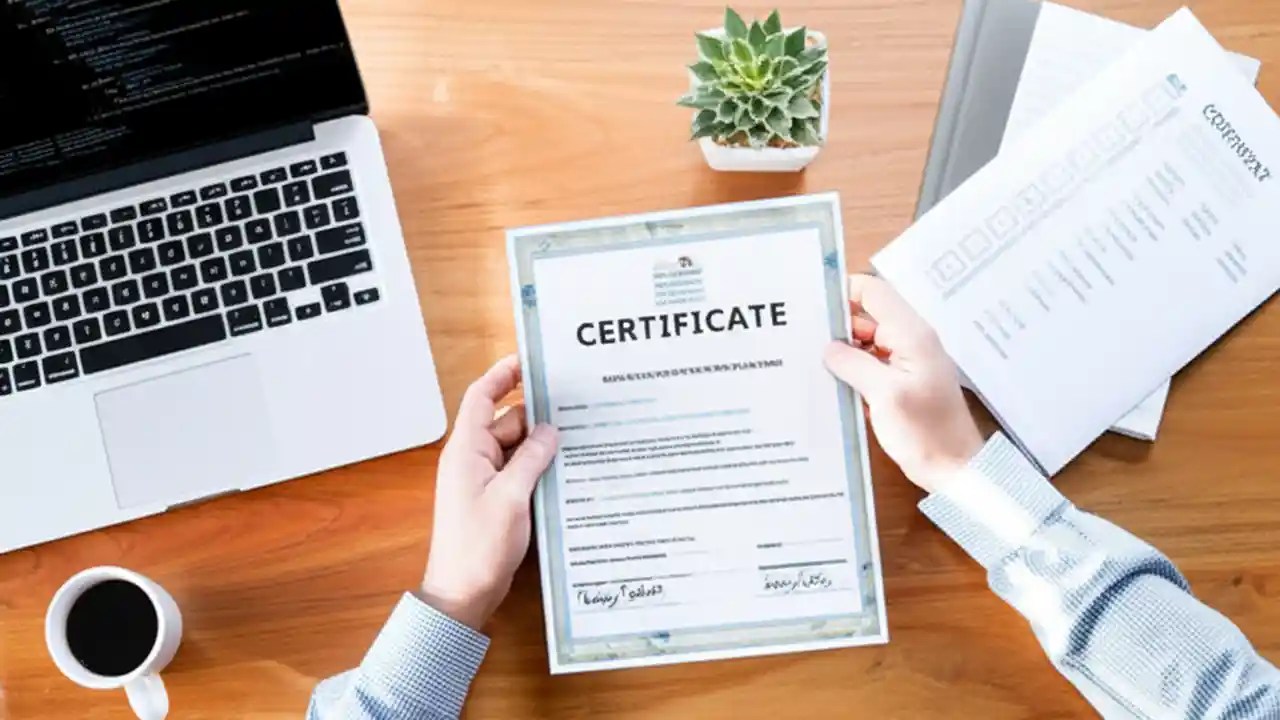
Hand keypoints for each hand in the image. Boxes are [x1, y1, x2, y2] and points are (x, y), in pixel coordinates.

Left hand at [419, 355, 558, 629]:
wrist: (462, 594)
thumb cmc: (478, 548)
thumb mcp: (511, 497)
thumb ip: (532, 459)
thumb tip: (550, 431)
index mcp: (466, 450)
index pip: (482, 396)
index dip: (503, 375)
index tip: (530, 360)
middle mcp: (472, 460)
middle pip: (507, 421)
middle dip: (537, 415)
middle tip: (574, 407)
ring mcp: (484, 480)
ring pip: (517, 448)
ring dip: (541, 446)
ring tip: (578, 440)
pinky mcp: (495, 499)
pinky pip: (519, 471)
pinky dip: (539, 468)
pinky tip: (565, 470)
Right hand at [823, 275, 983, 492]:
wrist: (954, 469)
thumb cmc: (926, 432)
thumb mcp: (884, 395)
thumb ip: (854, 364)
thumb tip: (829, 347)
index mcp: (911, 335)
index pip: (874, 292)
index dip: (843, 292)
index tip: (811, 304)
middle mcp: (910, 341)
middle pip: (867, 316)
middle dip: (836, 324)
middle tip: (801, 337)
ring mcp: (907, 362)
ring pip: (866, 342)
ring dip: (842, 350)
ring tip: (809, 360)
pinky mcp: (902, 383)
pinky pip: (872, 364)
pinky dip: (852, 370)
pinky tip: (830, 383)